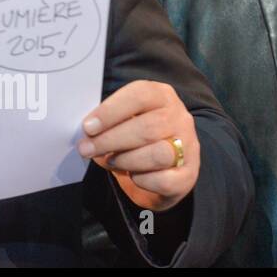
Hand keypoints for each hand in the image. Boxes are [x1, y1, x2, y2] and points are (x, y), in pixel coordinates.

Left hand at [78, 80, 198, 211]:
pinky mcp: (190, 174)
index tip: (88, 128)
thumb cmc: (133, 134)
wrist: (160, 164)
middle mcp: (179, 118)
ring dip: (126, 160)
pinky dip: (143, 180)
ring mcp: (188, 146)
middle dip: (110, 140)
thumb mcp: (121, 119)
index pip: (139, 96)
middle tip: (86, 149)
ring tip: (111, 161)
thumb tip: (88, 136)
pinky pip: (165, 180)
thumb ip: (106, 122)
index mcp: (161, 95)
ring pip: (158, 154)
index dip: (110, 112)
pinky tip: (133, 175)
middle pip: (146, 128)